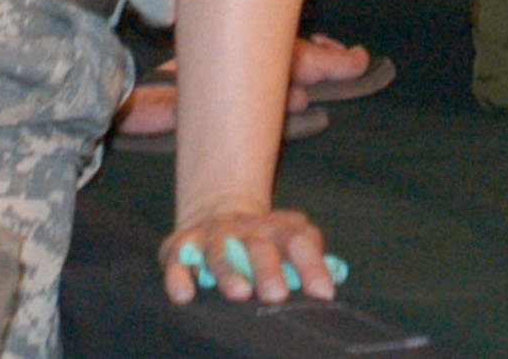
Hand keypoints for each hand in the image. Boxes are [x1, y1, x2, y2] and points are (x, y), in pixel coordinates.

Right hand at [162, 209, 340, 307]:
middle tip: (277, 295)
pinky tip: (185, 293)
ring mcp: (214, 235)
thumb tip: (328, 285)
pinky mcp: (182, 245)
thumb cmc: (264, 241)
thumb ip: (309, 259)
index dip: (313, 267)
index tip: (323, 293)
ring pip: (220, 252)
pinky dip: (179, 276)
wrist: (218, 212)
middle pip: (260, 247)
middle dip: (268, 271)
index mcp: (279, 229)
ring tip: (239, 293)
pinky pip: (178, 259)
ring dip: (229, 272)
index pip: (300, 243)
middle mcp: (247, 230)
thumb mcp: (288, 241)